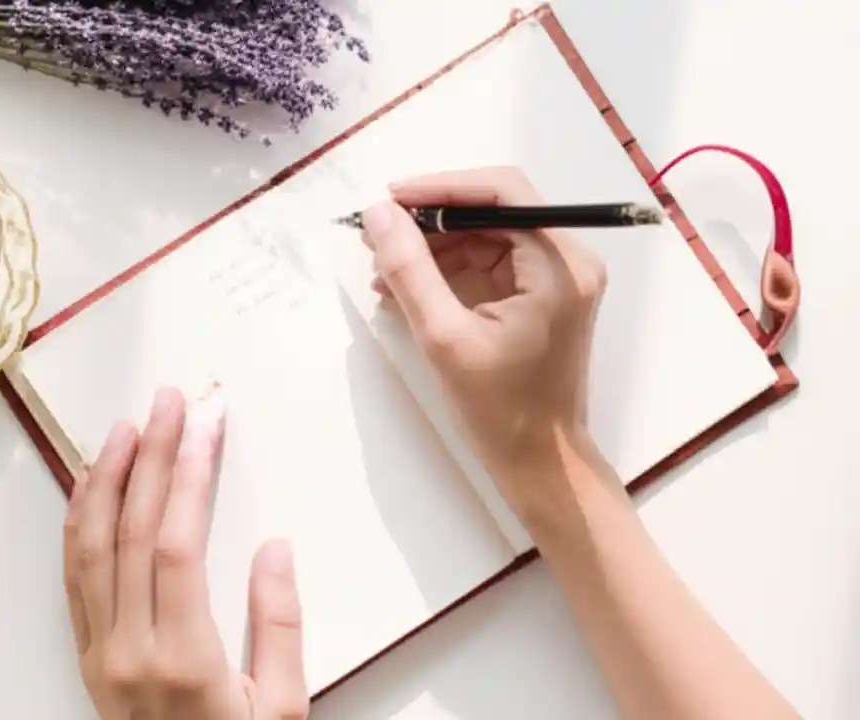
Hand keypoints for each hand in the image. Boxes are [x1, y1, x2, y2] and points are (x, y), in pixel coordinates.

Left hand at [65, 387, 308, 719]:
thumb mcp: (283, 709)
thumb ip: (279, 626)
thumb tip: (273, 547)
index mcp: (182, 661)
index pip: (177, 543)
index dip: (191, 474)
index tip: (208, 421)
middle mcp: (127, 651)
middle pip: (132, 532)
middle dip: (154, 457)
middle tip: (171, 401)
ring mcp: (99, 654)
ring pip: (91, 548)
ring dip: (107, 479)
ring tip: (127, 427)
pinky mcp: (87, 658)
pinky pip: (74, 577)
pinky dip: (79, 523)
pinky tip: (92, 487)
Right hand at [360, 167, 607, 515]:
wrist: (541, 463)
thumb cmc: (500, 409)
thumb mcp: (444, 337)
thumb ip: (410, 271)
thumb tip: (379, 216)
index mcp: (559, 265)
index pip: (502, 193)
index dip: (442, 188)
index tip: (391, 201)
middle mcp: (569, 260)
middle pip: (494, 210)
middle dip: (433, 219)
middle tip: (380, 235)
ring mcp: (558, 279)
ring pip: (488, 236)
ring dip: (436, 247)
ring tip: (385, 272)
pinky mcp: (543, 297)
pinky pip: (491, 263)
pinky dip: (450, 270)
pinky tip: (409, 289)